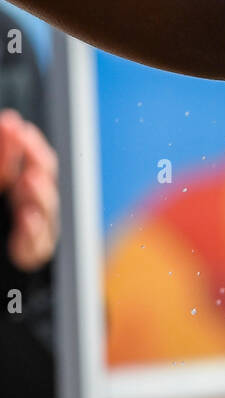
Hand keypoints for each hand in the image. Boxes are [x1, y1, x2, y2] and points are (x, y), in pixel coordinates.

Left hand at [0, 110, 59, 272]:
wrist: (4, 274)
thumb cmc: (4, 229)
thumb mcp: (2, 188)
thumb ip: (5, 162)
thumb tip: (9, 124)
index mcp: (23, 185)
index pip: (30, 156)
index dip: (23, 141)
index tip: (12, 123)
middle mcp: (33, 202)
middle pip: (43, 174)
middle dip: (34, 156)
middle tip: (25, 139)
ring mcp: (37, 226)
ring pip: (46, 206)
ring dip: (39, 191)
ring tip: (30, 178)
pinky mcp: (32, 251)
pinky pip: (37, 241)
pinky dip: (33, 229)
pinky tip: (26, 218)